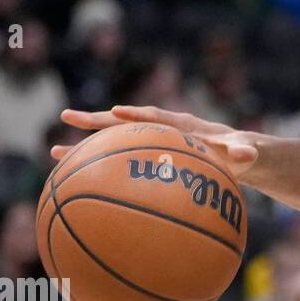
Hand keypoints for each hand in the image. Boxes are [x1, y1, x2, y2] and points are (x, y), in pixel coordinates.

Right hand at [52, 105, 260, 179]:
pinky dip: (98, 174)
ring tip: (53, 154)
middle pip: (124, 124)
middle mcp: (162, 131)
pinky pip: (118, 168)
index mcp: (183, 126)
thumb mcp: (246, 152)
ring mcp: (151, 146)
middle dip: (97, 121)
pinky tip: (74, 188)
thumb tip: (246, 154)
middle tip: (66, 117)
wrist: (238, 158)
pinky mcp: (147, 163)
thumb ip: (244, 151)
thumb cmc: (242, 153)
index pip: (157, 116)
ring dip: (85, 149)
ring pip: (113, 146)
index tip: (117, 112)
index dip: (138, 115)